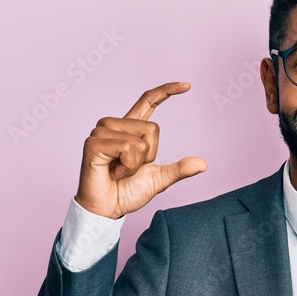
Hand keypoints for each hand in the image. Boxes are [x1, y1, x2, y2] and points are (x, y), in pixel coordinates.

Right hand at [74, 82, 206, 218]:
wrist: (108, 209)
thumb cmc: (127, 192)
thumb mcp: (159, 179)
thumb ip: (178, 170)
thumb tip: (203, 164)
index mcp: (129, 129)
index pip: (148, 101)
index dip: (166, 91)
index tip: (187, 85)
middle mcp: (114, 126)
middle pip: (152, 128)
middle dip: (148, 155)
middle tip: (128, 169)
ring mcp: (101, 133)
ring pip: (140, 140)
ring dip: (135, 162)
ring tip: (118, 170)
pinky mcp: (93, 143)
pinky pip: (127, 148)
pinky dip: (126, 166)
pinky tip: (112, 172)